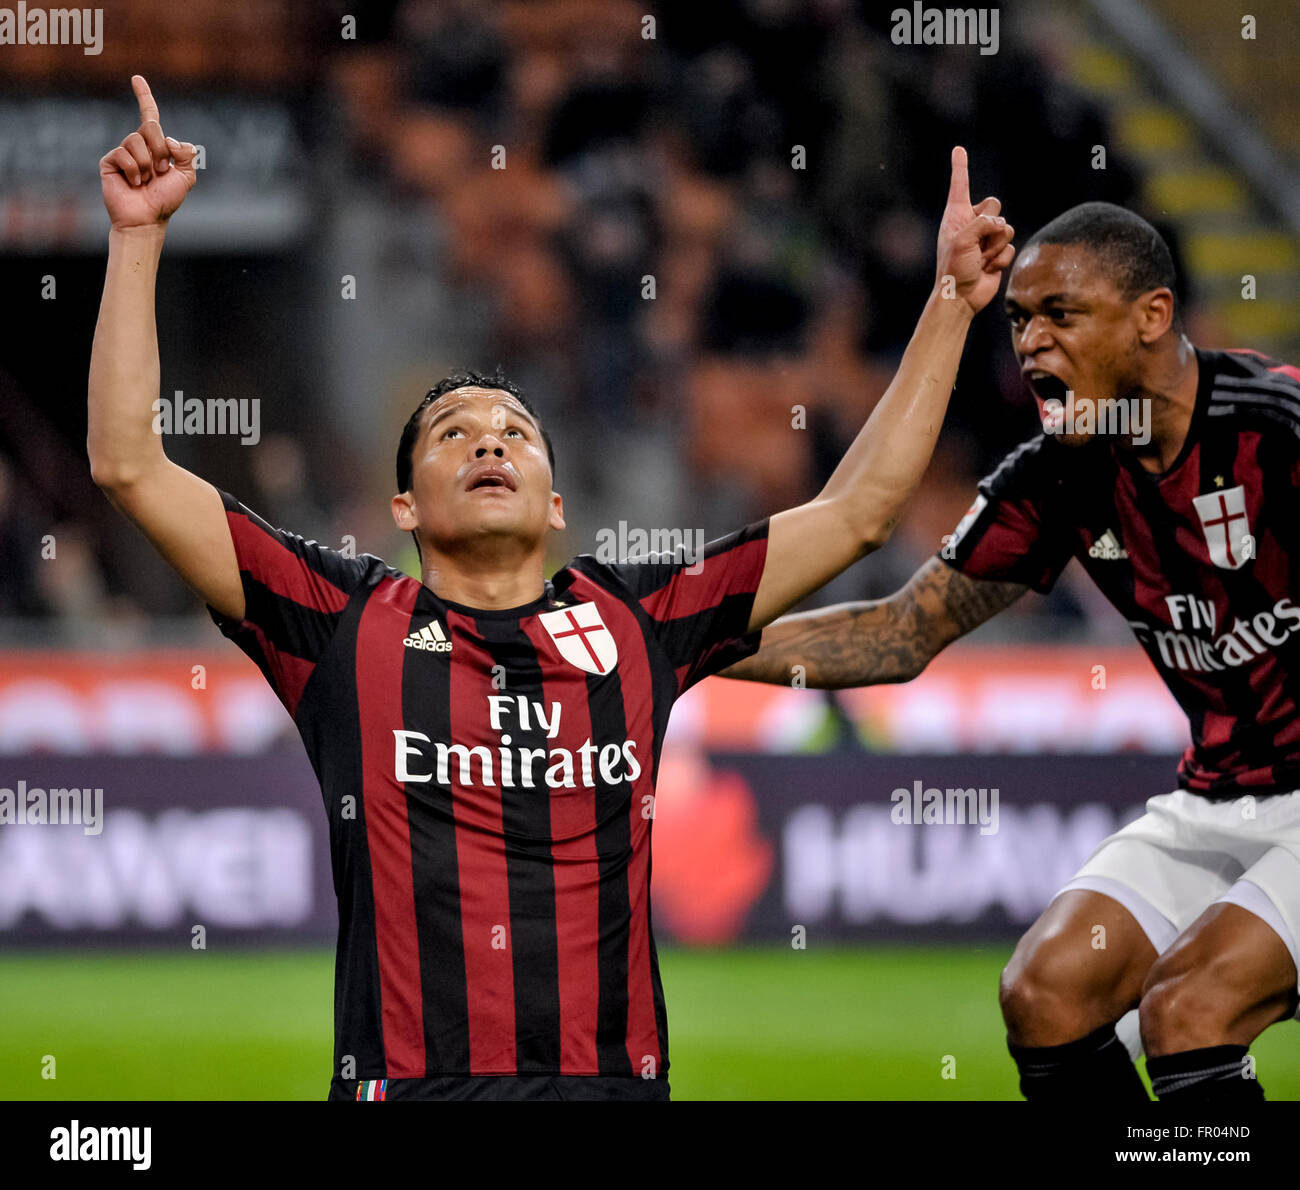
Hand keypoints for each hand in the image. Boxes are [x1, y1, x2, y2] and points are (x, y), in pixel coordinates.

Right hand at [99, 75, 197, 230]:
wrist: (146, 219)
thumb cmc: (165, 201)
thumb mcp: (186, 178)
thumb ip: (186, 156)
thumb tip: (172, 140)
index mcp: (155, 146)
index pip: (149, 116)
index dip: (144, 97)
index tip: (136, 78)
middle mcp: (138, 145)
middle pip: (151, 128)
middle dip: (160, 150)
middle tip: (161, 171)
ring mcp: (123, 152)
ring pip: (136, 141)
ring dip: (147, 164)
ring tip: (145, 181)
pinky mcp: (110, 161)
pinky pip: (124, 154)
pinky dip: (134, 171)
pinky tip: (133, 184)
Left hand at [934, 146, 1014, 314]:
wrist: (962, 298)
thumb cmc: (954, 269)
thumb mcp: (963, 241)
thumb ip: (982, 223)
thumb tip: (1001, 224)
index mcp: (955, 216)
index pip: (960, 186)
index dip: (960, 167)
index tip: (957, 149)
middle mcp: (971, 223)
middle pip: (994, 205)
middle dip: (990, 224)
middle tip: (975, 245)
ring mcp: (985, 237)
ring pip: (1006, 226)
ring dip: (995, 245)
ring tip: (980, 259)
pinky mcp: (997, 251)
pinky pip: (1010, 245)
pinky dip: (1000, 258)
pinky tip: (987, 269)